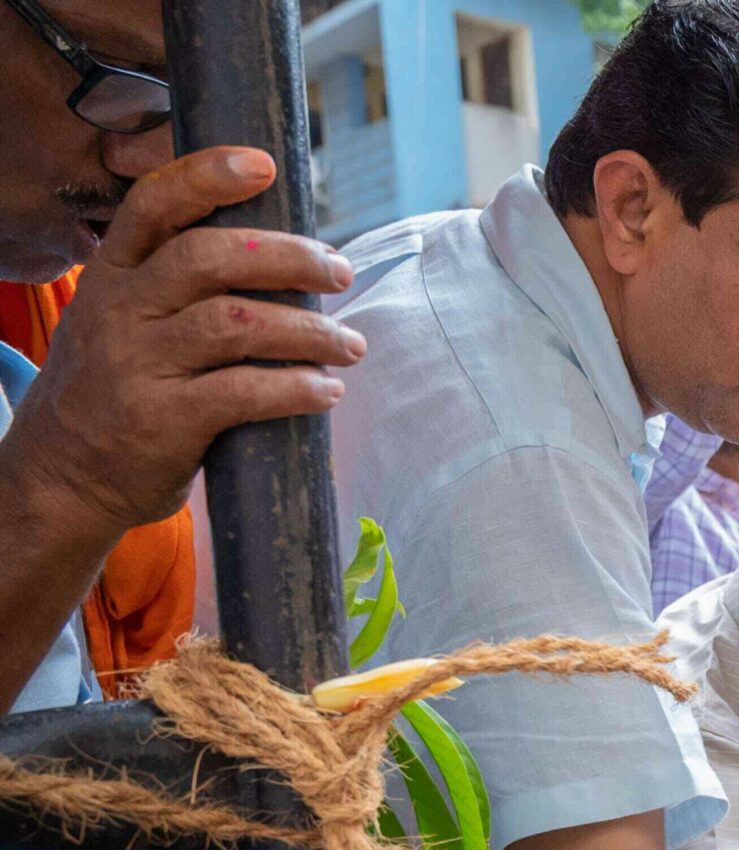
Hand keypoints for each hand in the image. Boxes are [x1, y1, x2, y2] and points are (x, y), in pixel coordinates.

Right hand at [2, 147, 360, 543]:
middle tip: (339, 272)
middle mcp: (121, 309)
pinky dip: (296, 388)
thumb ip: (177, 284)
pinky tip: (326, 390)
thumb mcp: (123, 318)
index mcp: (113, 273)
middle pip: (208, 257)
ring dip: (308, 331)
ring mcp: (138, 364)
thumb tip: (283, 255)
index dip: (207, 176)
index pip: (154, 205)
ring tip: (350, 345)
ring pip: (234, 324)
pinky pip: (242, 393)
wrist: (65, 473)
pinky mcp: (163, 420)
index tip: (262, 164)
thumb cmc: (119, 386)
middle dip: (286, 257)